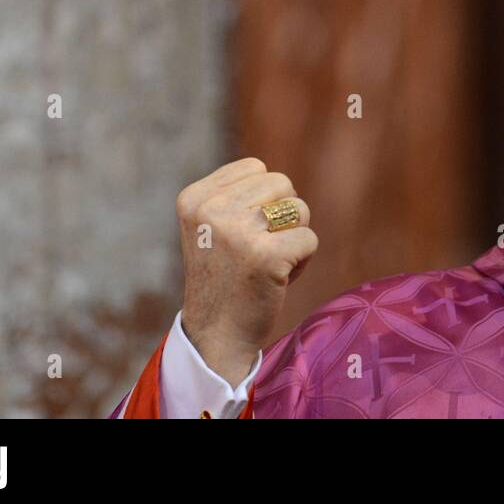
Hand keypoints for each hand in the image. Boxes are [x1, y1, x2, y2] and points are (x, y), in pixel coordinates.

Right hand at [175, 158, 316, 387]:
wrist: (216, 335)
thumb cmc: (223, 276)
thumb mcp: (210, 226)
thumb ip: (235, 195)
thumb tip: (276, 177)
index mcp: (193, 198)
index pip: (255, 168)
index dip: (261, 199)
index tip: (241, 233)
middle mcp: (211, 211)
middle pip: (281, 184)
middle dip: (281, 217)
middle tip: (258, 250)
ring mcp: (238, 233)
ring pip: (299, 209)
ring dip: (293, 237)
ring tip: (267, 263)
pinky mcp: (267, 256)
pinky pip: (310, 239)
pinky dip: (303, 260)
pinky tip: (278, 279)